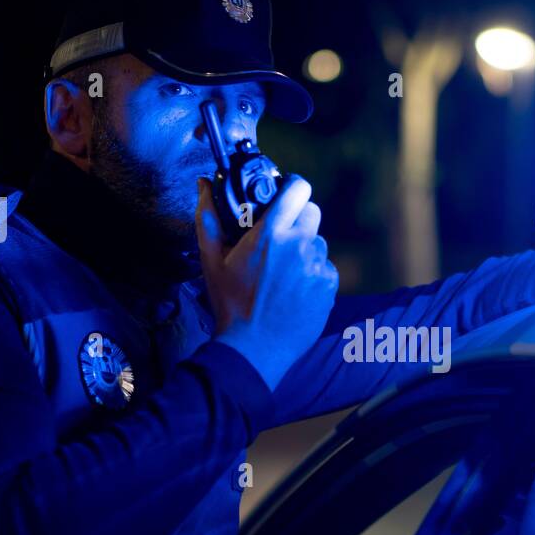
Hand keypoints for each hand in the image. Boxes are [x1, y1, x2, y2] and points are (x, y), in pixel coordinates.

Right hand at [196, 175, 338, 389]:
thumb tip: (205, 185)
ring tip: (284, 274)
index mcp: (272, 233)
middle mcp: (300, 245)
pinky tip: (294, 292)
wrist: (254, 349)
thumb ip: (209, 217)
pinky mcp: (329, 286)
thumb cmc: (230, 304)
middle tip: (280, 240)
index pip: (298, 189)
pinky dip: (314, 275)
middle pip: (312, 212)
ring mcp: (318, 266)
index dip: (292, 189)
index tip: (284, 198)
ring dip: (305, 250)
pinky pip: (325, 269)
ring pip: (319, 243)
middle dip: (298, 220)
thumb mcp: (212, 261)